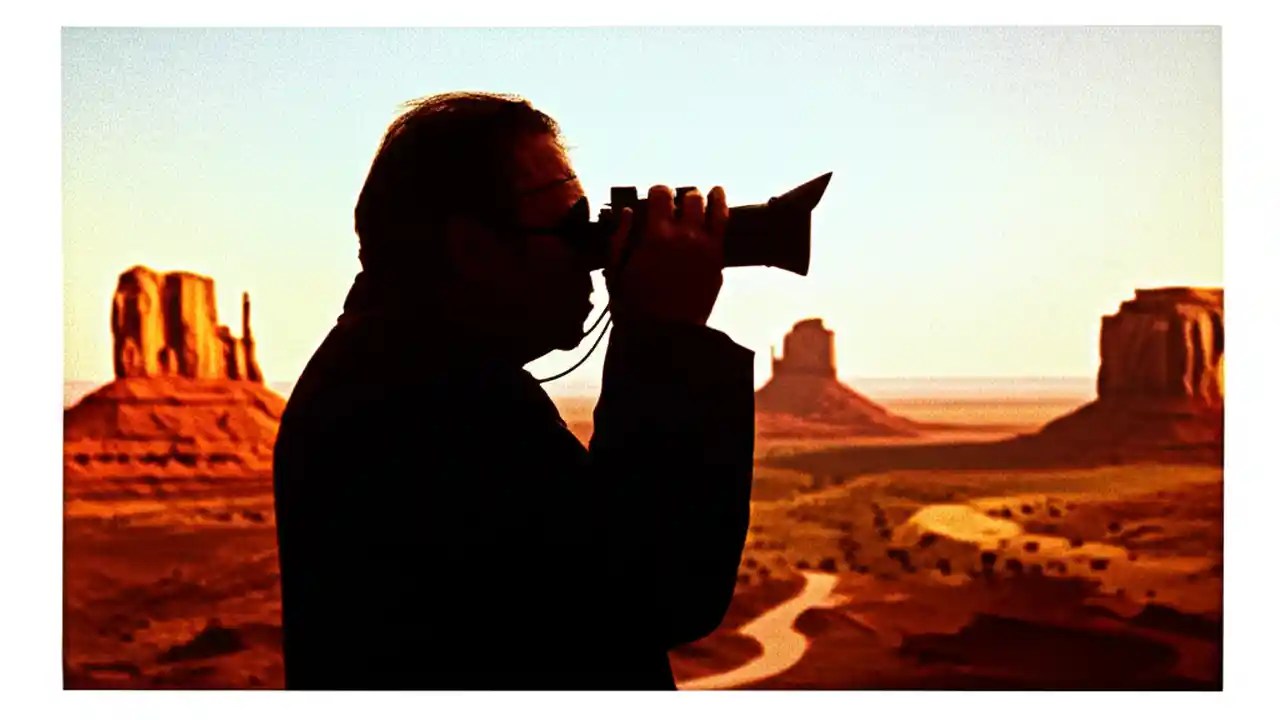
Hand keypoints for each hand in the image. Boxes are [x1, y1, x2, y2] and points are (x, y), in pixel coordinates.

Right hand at [604, 185, 727, 326]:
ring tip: (705, 196)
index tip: (654, 198)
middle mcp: (685, 235)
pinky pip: (724, 225)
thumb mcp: (616, 271)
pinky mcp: (718, 259)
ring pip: (712, 206)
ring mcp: (706, 246)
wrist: (666, 334)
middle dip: (681, 197)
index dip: (656, 192)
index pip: (660, 193)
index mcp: (656, 235)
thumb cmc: (634, 305)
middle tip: (677, 205)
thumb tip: (627, 212)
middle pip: (690, 197)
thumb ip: (620, 238)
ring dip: (706, 199)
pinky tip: (718, 203)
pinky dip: (721, 210)